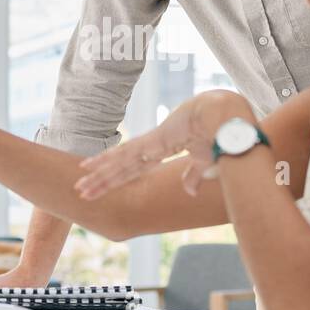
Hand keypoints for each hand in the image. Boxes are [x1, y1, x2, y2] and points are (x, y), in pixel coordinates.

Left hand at [75, 90, 250, 199]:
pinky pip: (128, 153)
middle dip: (103, 179)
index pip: (137, 167)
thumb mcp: (206, 160)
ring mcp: (153, 141)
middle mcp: (155, 145)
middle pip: (123, 166)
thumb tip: (188, 192)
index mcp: (167, 148)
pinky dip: (108, 160)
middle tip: (81, 190)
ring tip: (79, 184)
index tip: (102, 184)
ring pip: (120, 162)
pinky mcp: (156, 139)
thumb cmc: (222, 135)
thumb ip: (194, 175)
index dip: (118, 176)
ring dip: (99, 174)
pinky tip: (90, 166)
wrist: (229, 116)